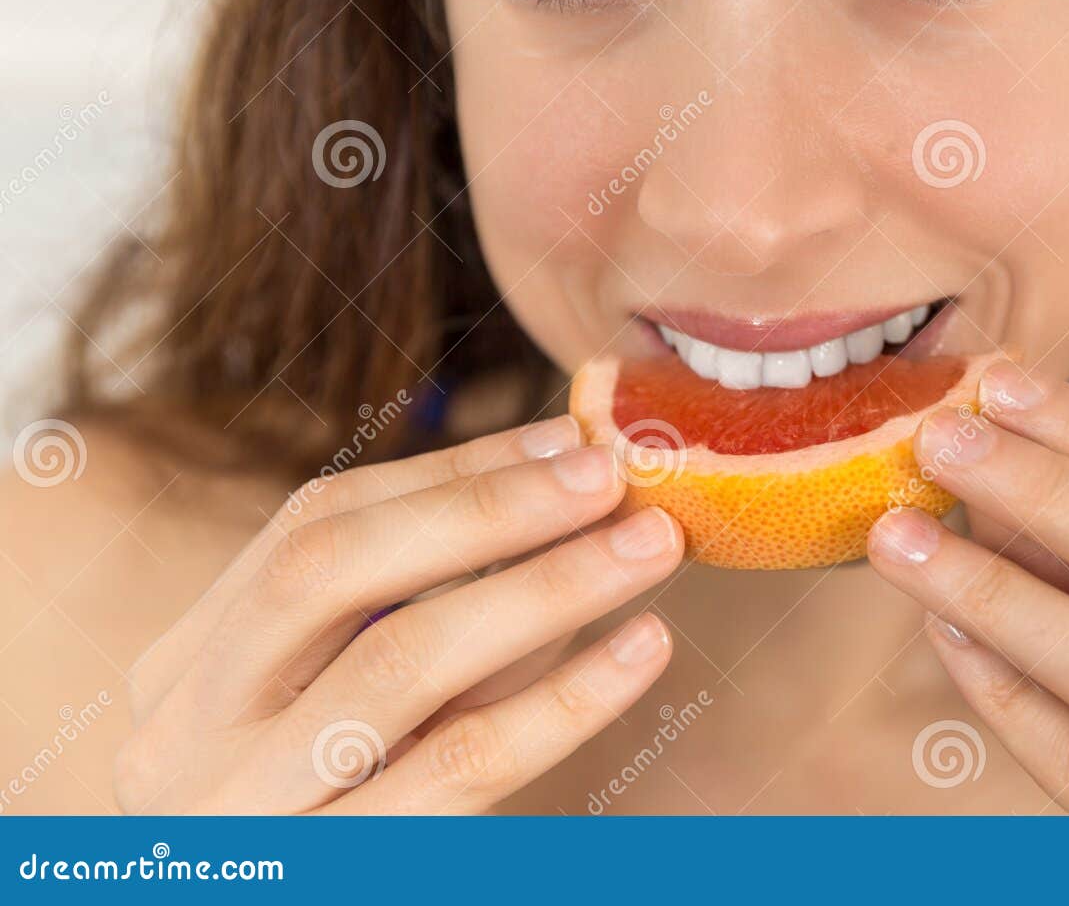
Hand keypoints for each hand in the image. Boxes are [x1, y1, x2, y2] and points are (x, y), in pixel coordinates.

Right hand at [115, 417, 682, 813]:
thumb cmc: (329, 822)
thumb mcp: (343, 718)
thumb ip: (431, 619)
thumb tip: (564, 489)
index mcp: (187, 670)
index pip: (311, 527)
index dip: (446, 475)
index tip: (561, 439)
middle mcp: (190, 734)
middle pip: (327, 572)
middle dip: (481, 509)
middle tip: (606, 474)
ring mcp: (251, 811)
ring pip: (402, 662)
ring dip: (543, 586)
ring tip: (649, 545)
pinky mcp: (340, 872)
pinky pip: (466, 766)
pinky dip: (566, 698)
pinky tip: (641, 649)